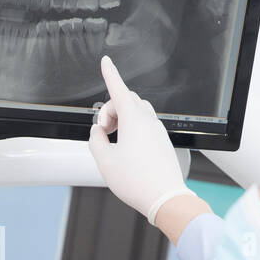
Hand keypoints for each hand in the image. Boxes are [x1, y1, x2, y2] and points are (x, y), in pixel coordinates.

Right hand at [88, 55, 189, 223]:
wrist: (164, 198)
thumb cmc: (137, 181)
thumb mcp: (104, 161)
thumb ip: (95, 141)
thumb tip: (97, 133)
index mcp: (133, 120)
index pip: (118, 88)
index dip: (110, 74)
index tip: (106, 62)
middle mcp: (148, 121)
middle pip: (126, 100)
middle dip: (110, 110)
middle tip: (102, 131)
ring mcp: (157, 130)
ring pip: (137, 112)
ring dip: (121, 119)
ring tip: (113, 140)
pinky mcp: (162, 141)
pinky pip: (145, 125)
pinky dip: (132, 129)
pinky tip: (126, 149)